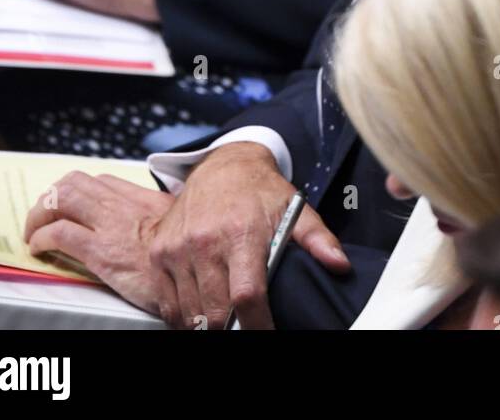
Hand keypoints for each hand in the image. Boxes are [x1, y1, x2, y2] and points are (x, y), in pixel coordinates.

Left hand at [24, 173, 177, 317]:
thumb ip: (161, 220)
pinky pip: (60, 234)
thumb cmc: (188, 259)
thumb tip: (154, 225)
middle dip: (51, 197)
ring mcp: (110, 225)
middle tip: (43, 217)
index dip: (78, 190)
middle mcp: (123, 205)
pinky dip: (42, 239)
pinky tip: (39, 249)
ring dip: (39, 214)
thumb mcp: (179, 228)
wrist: (195, 277)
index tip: (68, 205)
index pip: (102, 181)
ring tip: (34, 232)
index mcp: (142, 199)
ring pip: (61, 199)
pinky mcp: (101, 252)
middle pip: (75, 182)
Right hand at [147, 143, 350, 328]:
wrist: (221, 165)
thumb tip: (339, 265)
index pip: (247, 296)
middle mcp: (204, 242)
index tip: (269, 333)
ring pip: (190, 314)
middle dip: (233, 331)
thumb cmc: (258, 191)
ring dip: (208, 326)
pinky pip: (167, 305)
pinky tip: (201, 313)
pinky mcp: (160, 253)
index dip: (259, 326)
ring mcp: (178, 249)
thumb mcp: (294, 208)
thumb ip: (317, 239)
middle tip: (248, 327)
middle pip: (215, 313)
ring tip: (227, 321)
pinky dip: (183, 318)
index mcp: (241, 234)